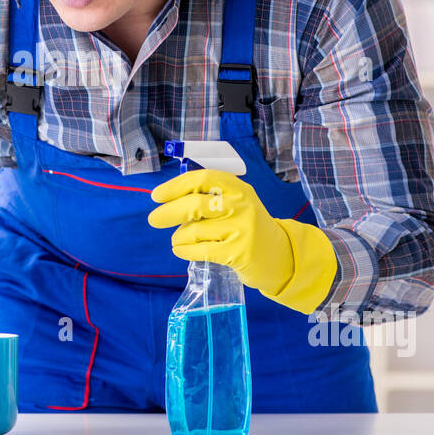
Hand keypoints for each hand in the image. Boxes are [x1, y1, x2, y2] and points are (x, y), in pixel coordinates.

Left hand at [147, 169, 335, 312]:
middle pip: (194, 204)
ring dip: (178, 236)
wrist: (280, 256)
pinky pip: (199, 251)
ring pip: (194, 231)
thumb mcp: (236, 203)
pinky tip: (181, 250)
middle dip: (168, 212)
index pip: (202, 178)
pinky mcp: (237, 254)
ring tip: (178, 239)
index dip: (176, 186)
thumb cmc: (248, 227)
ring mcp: (241, 230)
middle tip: (154, 219)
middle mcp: (241, 205)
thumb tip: (168, 199)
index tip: (157, 196)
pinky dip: (184, 250)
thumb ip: (209, 196)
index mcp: (238, 188)